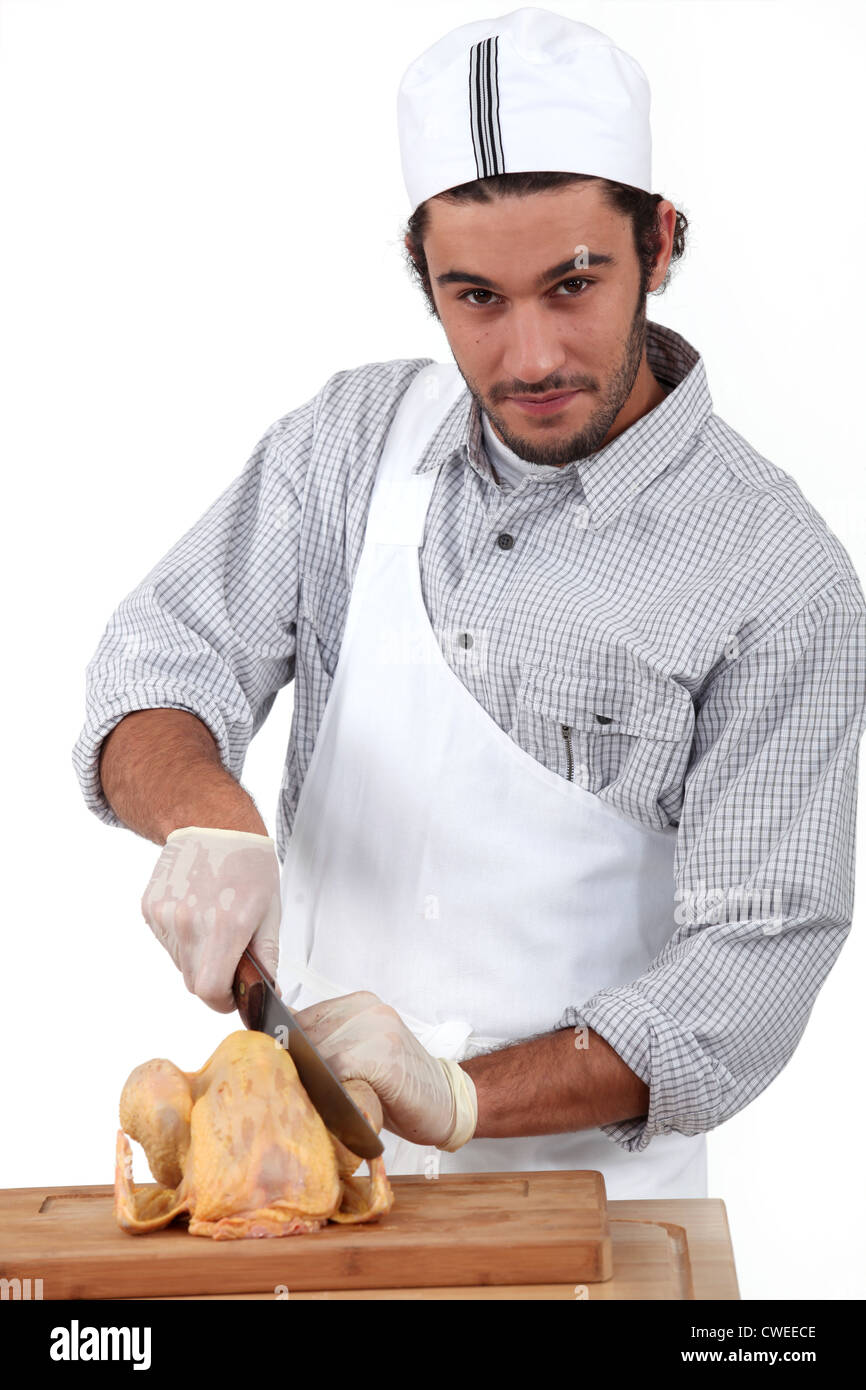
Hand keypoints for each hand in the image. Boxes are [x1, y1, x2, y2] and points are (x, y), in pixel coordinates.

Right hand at [140, 826, 280, 1012]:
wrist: (213, 824)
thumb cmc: (249, 864)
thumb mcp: (270, 910)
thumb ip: (266, 958)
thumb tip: (267, 993)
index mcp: (225, 927)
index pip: (210, 991)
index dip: (222, 1002)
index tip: (231, 996)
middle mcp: (190, 923)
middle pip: (192, 982)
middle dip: (212, 981)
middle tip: (229, 957)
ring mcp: (165, 915)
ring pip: (179, 962)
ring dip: (196, 957)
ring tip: (213, 924)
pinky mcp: (150, 907)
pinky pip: (166, 941)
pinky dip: (181, 938)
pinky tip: (196, 910)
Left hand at [295, 991, 476, 1149]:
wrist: (447, 1101)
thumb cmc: (398, 1086)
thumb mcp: (358, 1055)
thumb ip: (326, 1044)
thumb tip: (272, 1046)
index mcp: (358, 1003)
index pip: (300, 1018)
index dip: (285, 1049)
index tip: (278, 1072)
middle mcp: (367, 1008)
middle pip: (305, 1036)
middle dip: (295, 1067)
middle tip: (290, 1096)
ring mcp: (378, 1028)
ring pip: (318, 1053)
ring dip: (310, 1082)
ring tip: (313, 1105)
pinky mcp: (385, 1055)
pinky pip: (339, 1069)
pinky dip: (330, 1091)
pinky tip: (334, 1107)